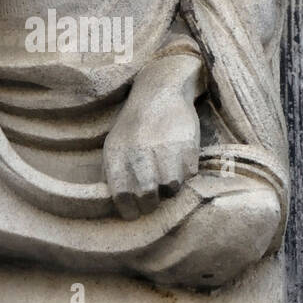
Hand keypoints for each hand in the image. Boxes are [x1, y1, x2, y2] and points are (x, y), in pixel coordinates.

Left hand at [103, 55, 201, 219]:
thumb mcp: (114, 145)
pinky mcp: (187, 147)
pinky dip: (186, 172)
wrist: (160, 91)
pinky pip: (189, 175)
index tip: (136, 211)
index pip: (122, 198)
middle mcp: (139, 155)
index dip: (130, 210)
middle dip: (152, 203)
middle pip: (148, 199)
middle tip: (155, 195)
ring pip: (171, 189)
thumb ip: (113, 174)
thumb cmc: (135, 125)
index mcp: (117, 156)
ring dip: (171, 187)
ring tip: (168, 171)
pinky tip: (179, 157)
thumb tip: (118, 205)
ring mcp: (164, 151)